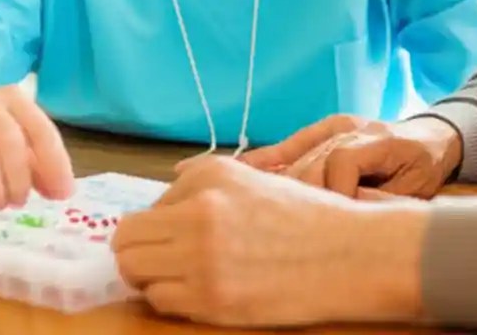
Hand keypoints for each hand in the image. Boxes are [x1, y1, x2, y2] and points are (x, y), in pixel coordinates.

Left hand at [112, 156, 426, 327]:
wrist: (350, 254)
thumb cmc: (309, 220)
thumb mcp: (253, 183)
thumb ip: (203, 194)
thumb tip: (158, 217)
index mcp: (209, 176)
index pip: (146, 208)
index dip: (158, 230)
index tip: (178, 241)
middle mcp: (199, 209)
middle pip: (125, 239)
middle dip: (141, 254)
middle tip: (168, 264)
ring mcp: (201, 255)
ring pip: (134, 271)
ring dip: (155, 279)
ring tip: (190, 279)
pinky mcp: (210, 297)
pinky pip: (160, 300)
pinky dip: (176, 300)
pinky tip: (208, 293)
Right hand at [244, 115, 463, 199]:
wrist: (431, 139)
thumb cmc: (423, 171)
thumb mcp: (413, 193)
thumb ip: (378, 202)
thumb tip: (341, 215)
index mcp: (381, 141)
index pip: (342, 162)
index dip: (335, 192)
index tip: (337, 219)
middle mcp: (353, 128)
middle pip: (313, 162)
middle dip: (305, 198)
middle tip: (298, 228)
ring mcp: (335, 125)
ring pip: (297, 158)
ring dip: (282, 188)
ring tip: (262, 212)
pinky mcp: (322, 128)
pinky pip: (289, 144)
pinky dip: (267, 160)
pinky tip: (242, 171)